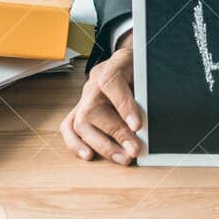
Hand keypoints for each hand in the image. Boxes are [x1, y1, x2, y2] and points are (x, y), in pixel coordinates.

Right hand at [59, 32, 143, 165]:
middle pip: (93, 109)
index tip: (138, 126)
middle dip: (116, 134)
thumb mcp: (147, 72)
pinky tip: (90, 156)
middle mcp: (93, 83)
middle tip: (134, 150)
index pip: (112, 83)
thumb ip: (146, 92)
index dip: (123, 106)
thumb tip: (149, 122)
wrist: (126, 60)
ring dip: (102, 145)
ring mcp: (84, 97)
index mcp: (113, 66)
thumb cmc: (138, 67)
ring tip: (123, 158)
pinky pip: (68, 127)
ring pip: (80, 122)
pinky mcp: (79, 109)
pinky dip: (76, 144)